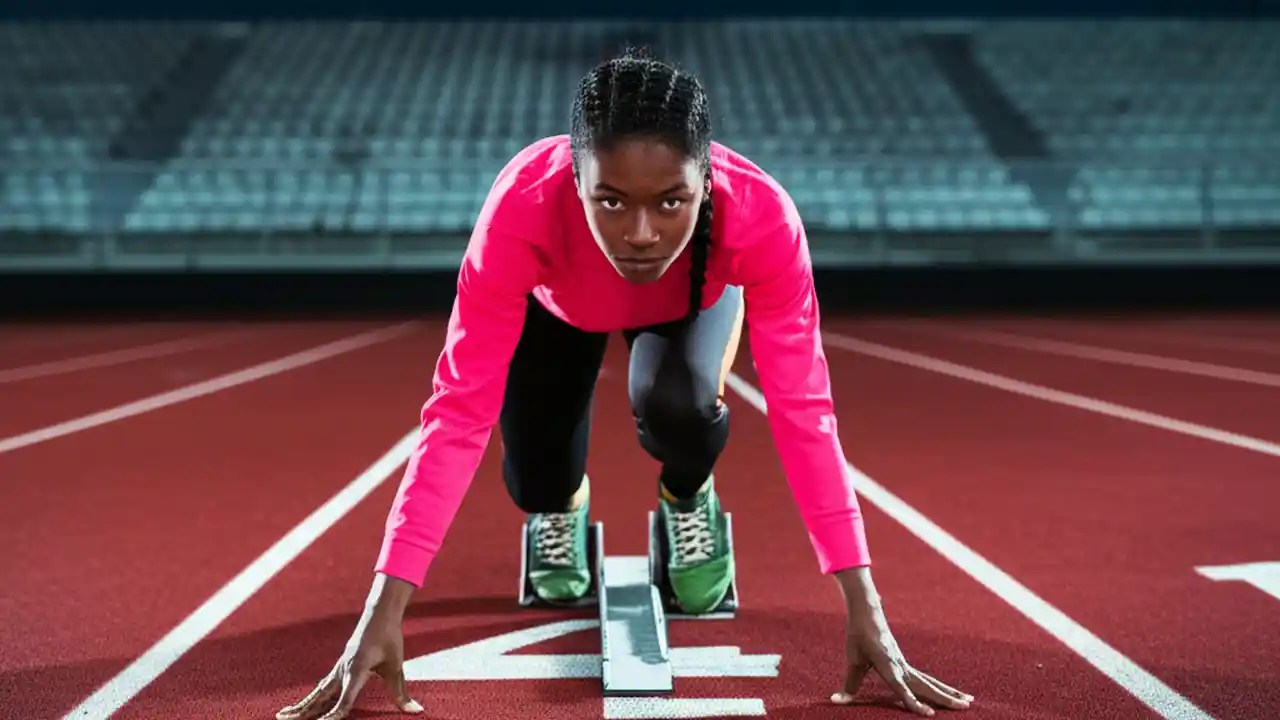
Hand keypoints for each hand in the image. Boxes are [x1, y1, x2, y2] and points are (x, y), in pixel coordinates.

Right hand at [277, 573, 423, 719]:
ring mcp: (339, 668)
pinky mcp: (340, 666)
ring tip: (284, 715)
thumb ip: (401, 692)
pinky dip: (312, 696)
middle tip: (283, 719)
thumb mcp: (396, 666)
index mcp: (356, 670)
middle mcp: (343, 670)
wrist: (379, 614)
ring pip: (318, 691)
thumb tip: (416, 711)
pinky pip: (323, 685)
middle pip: (320, 696)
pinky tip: (307, 703)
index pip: (343, 700)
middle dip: (303, 710)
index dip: (335, 715)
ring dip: (302, 704)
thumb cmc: (389, 638)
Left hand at [831, 567, 972, 715]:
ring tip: (969, 702)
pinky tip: (951, 693)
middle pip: (926, 686)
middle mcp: (901, 666)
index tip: (930, 715)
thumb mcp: (853, 660)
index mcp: (888, 665)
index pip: (903, 689)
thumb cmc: (859, 636)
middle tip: (966, 707)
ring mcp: (905, 664)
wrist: (867, 612)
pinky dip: (939, 687)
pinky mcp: (905, 664)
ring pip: (930, 682)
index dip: (914, 703)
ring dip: (949, 692)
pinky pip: (925, 678)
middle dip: (946, 698)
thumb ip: (850, 684)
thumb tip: (837, 700)